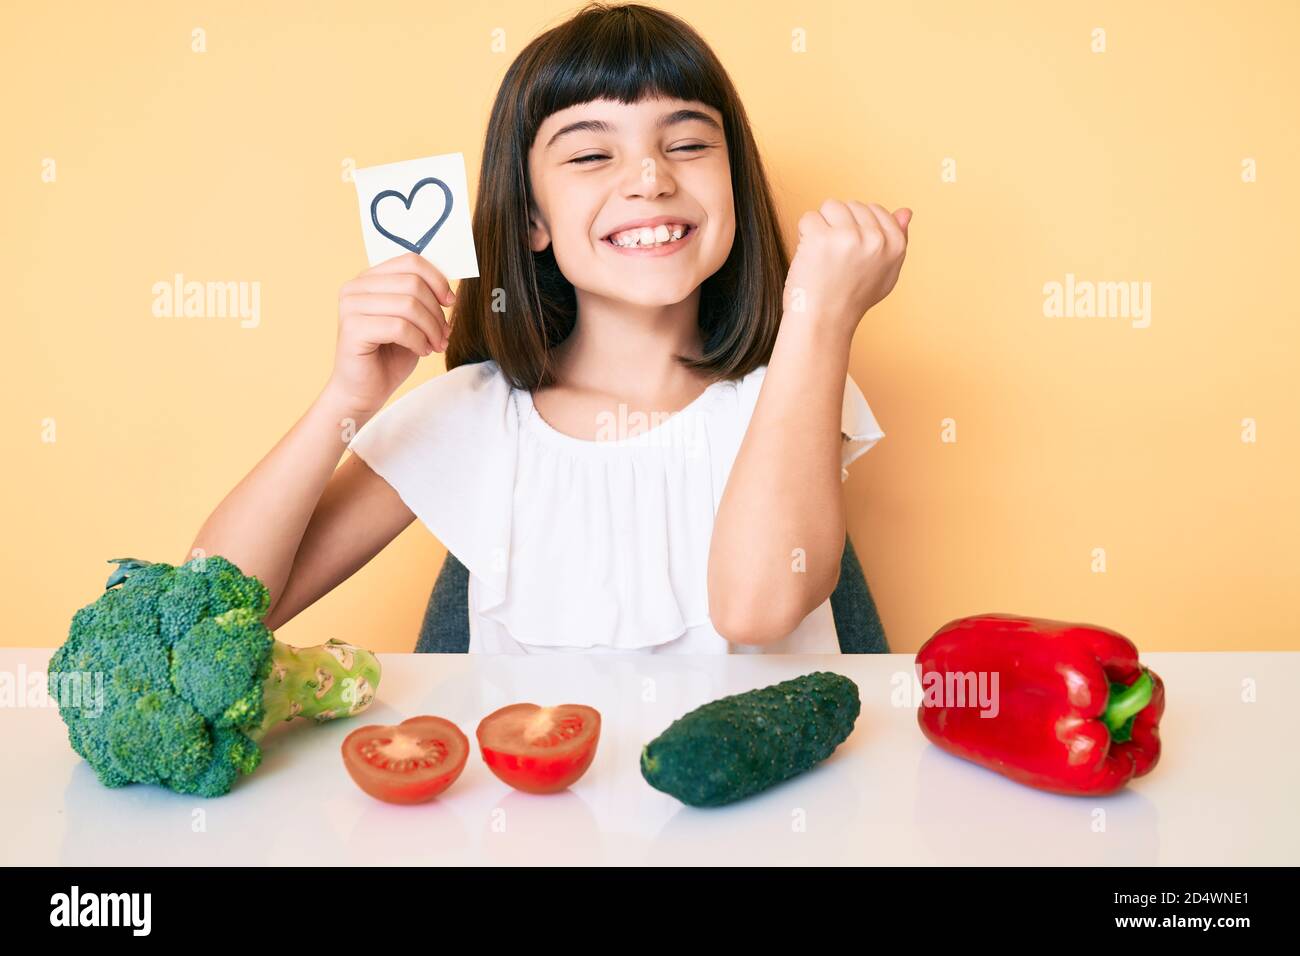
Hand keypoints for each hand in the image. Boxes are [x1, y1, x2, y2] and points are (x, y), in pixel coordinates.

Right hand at [323, 252, 454, 415]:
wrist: (364, 391)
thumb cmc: (388, 355)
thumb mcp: (412, 321)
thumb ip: (422, 299)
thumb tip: (450, 288)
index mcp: (369, 279)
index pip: (411, 261)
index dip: (437, 280)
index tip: (450, 302)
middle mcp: (356, 287)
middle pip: (413, 283)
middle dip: (436, 311)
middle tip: (443, 334)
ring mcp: (351, 306)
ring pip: (409, 305)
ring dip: (431, 328)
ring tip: (435, 345)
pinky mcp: (352, 328)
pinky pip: (400, 327)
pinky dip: (418, 341)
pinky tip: (421, 352)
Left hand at [782, 200, 910, 332]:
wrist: (822, 322)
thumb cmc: (851, 299)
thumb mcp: (886, 273)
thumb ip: (898, 240)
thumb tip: (906, 211)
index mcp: (895, 245)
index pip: (875, 209)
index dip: (857, 228)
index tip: (851, 254)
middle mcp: (875, 239)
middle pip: (851, 205)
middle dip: (839, 225)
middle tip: (835, 258)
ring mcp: (848, 237)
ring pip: (830, 206)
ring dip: (821, 226)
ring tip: (822, 255)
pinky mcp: (822, 238)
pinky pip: (809, 217)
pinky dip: (804, 234)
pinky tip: (809, 257)